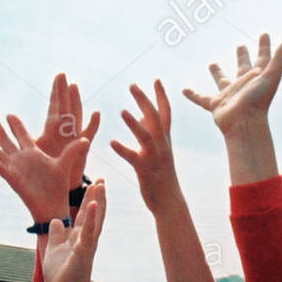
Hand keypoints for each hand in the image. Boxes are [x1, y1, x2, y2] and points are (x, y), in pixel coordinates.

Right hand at [0, 76, 97, 222]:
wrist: (53, 204)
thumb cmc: (58, 185)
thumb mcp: (65, 164)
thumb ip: (72, 150)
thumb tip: (86, 138)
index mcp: (33, 153)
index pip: (22, 135)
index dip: (15, 125)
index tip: (9, 114)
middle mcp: (21, 159)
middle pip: (6, 140)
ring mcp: (15, 168)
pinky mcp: (13, 179)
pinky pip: (2, 169)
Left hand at [36, 73, 99, 181]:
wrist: (61, 186)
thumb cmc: (49, 167)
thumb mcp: (36, 150)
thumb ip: (27, 138)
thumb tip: (13, 128)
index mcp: (54, 128)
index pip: (56, 105)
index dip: (56, 92)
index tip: (58, 76)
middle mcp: (66, 129)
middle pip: (64, 105)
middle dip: (62, 91)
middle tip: (61, 74)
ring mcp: (75, 136)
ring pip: (75, 115)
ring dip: (74, 101)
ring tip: (74, 86)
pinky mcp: (82, 147)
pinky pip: (89, 133)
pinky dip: (93, 124)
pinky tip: (96, 113)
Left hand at [41, 180, 104, 281]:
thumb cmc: (60, 274)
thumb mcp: (54, 248)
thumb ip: (56, 235)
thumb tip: (55, 221)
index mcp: (79, 238)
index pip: (86, 215)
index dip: (90, 199)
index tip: (94, 183)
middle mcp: (86, 239)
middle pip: (93, 214)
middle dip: (97, 196)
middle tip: (102, 179)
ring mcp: (86, 245)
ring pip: (94, 220)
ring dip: (98, 202)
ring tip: (100, 185)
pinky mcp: (83, 252)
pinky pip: (88, 232)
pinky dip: (92, 218)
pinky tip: (94, 204)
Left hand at [111, 82, 180, 214]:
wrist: (169, 202)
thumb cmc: (161, 175)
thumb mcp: (158, 150)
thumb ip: (151, 131)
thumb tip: (140, 114)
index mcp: (164, 140)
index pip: (165, 113)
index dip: (161, 96)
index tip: (156, 79)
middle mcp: (162, 145)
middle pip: (156, 118)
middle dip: (145, 100)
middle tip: (132, 85)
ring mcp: (155, 157)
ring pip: (146, 136)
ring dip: (134, 123)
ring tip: (122, 111)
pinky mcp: (145, 171)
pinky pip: (133, 158)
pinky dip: (123, 149)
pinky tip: (111, 142)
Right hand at [183, 34, 281, 134]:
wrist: (244, 123)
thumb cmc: (258, 101)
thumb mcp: (271, 76)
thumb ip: (280, 58)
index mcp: (257, 78)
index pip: (263, 58)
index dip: (265, 46)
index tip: (264, 34)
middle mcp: (244, 85)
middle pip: (243, 68)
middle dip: (243, 57)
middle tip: (240, 46)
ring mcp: (229, 95)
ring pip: (222, 81)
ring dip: (217, 73)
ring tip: (212, 64)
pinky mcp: (216, 104)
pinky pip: (201, 99)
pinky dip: (193, 95)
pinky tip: (184, 90)